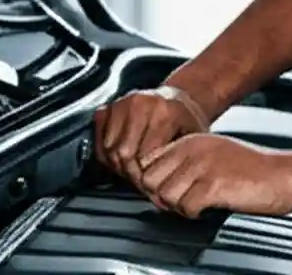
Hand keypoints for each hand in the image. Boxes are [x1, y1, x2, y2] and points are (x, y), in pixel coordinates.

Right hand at [93, 85, 209, 188]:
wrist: (182, 97)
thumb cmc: (188, 121)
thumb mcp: (192, 139)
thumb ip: (176, 160)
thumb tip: (160, 195)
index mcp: (164, 113)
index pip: (143, 156)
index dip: (144, 175)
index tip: (149, 184)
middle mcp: (141, 105)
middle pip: (122, 152)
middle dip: (129, 171)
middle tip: (138, 179)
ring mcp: (122, 104)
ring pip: (108, 147)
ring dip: (116, 163)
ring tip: (131, 168)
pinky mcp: (110, 107)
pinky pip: (98, 139)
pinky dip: (106, 152)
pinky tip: (120, 156)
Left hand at [139, 133, 291, 217]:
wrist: (284, 175)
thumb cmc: (252, 169)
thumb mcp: (213, 153)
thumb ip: (184, 161)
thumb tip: (154, 183)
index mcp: (191, 140)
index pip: (148, 163)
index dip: (156, 182)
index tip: (175, 189)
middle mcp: (193, 149)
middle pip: (150, 181)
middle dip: (163, 196)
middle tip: (184, 200)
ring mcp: (203, 166)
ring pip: (165, 196)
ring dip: (179, 207)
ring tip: (198, 204)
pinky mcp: (214, 185)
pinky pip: (186, 208)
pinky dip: (195, 214)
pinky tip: (210, 207)